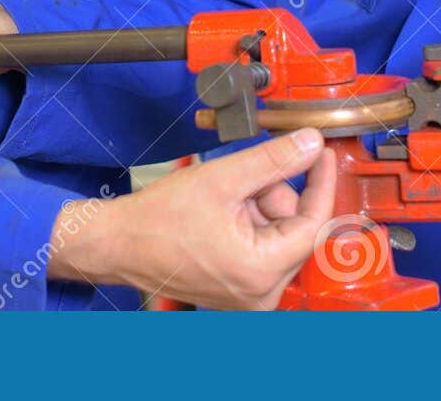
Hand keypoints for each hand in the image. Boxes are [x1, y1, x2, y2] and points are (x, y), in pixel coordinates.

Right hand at [46, 128, 336, 309]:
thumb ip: (274, 160)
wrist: (118, 243)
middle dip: (273, 195)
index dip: (320, 181)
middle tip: (242, 179)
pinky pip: (263, 247)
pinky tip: (221, 213)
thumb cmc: (158, 220)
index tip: (321, 152)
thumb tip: (311, 143)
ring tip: (223, 199)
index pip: (314, 222)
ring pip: (278, 235)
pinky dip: (249, 222)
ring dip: (259, 206)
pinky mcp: (239, 290)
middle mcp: (261, 294)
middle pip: (295, 229)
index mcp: (261, 272)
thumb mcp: (224, 178)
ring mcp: (250, 296)